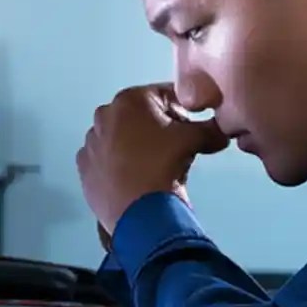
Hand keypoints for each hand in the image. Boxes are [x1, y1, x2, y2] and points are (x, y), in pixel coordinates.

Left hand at [77, 84, 228, 234]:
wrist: (139, 211)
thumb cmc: (164, 164)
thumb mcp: (195, 140)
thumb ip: (211, 128)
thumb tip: (222, 130)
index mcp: (129, 99)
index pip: (166, 95)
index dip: (184, 112)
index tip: (191, 130)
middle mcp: (104, 114)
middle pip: (141, 116)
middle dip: (158, 129)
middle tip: (174, 151)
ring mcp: (90, 142)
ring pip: (121, 138)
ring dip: (137, 147)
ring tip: (153, 168)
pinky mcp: (83, 167)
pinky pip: (106, 160)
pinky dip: (119, 165)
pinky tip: (133, 179)